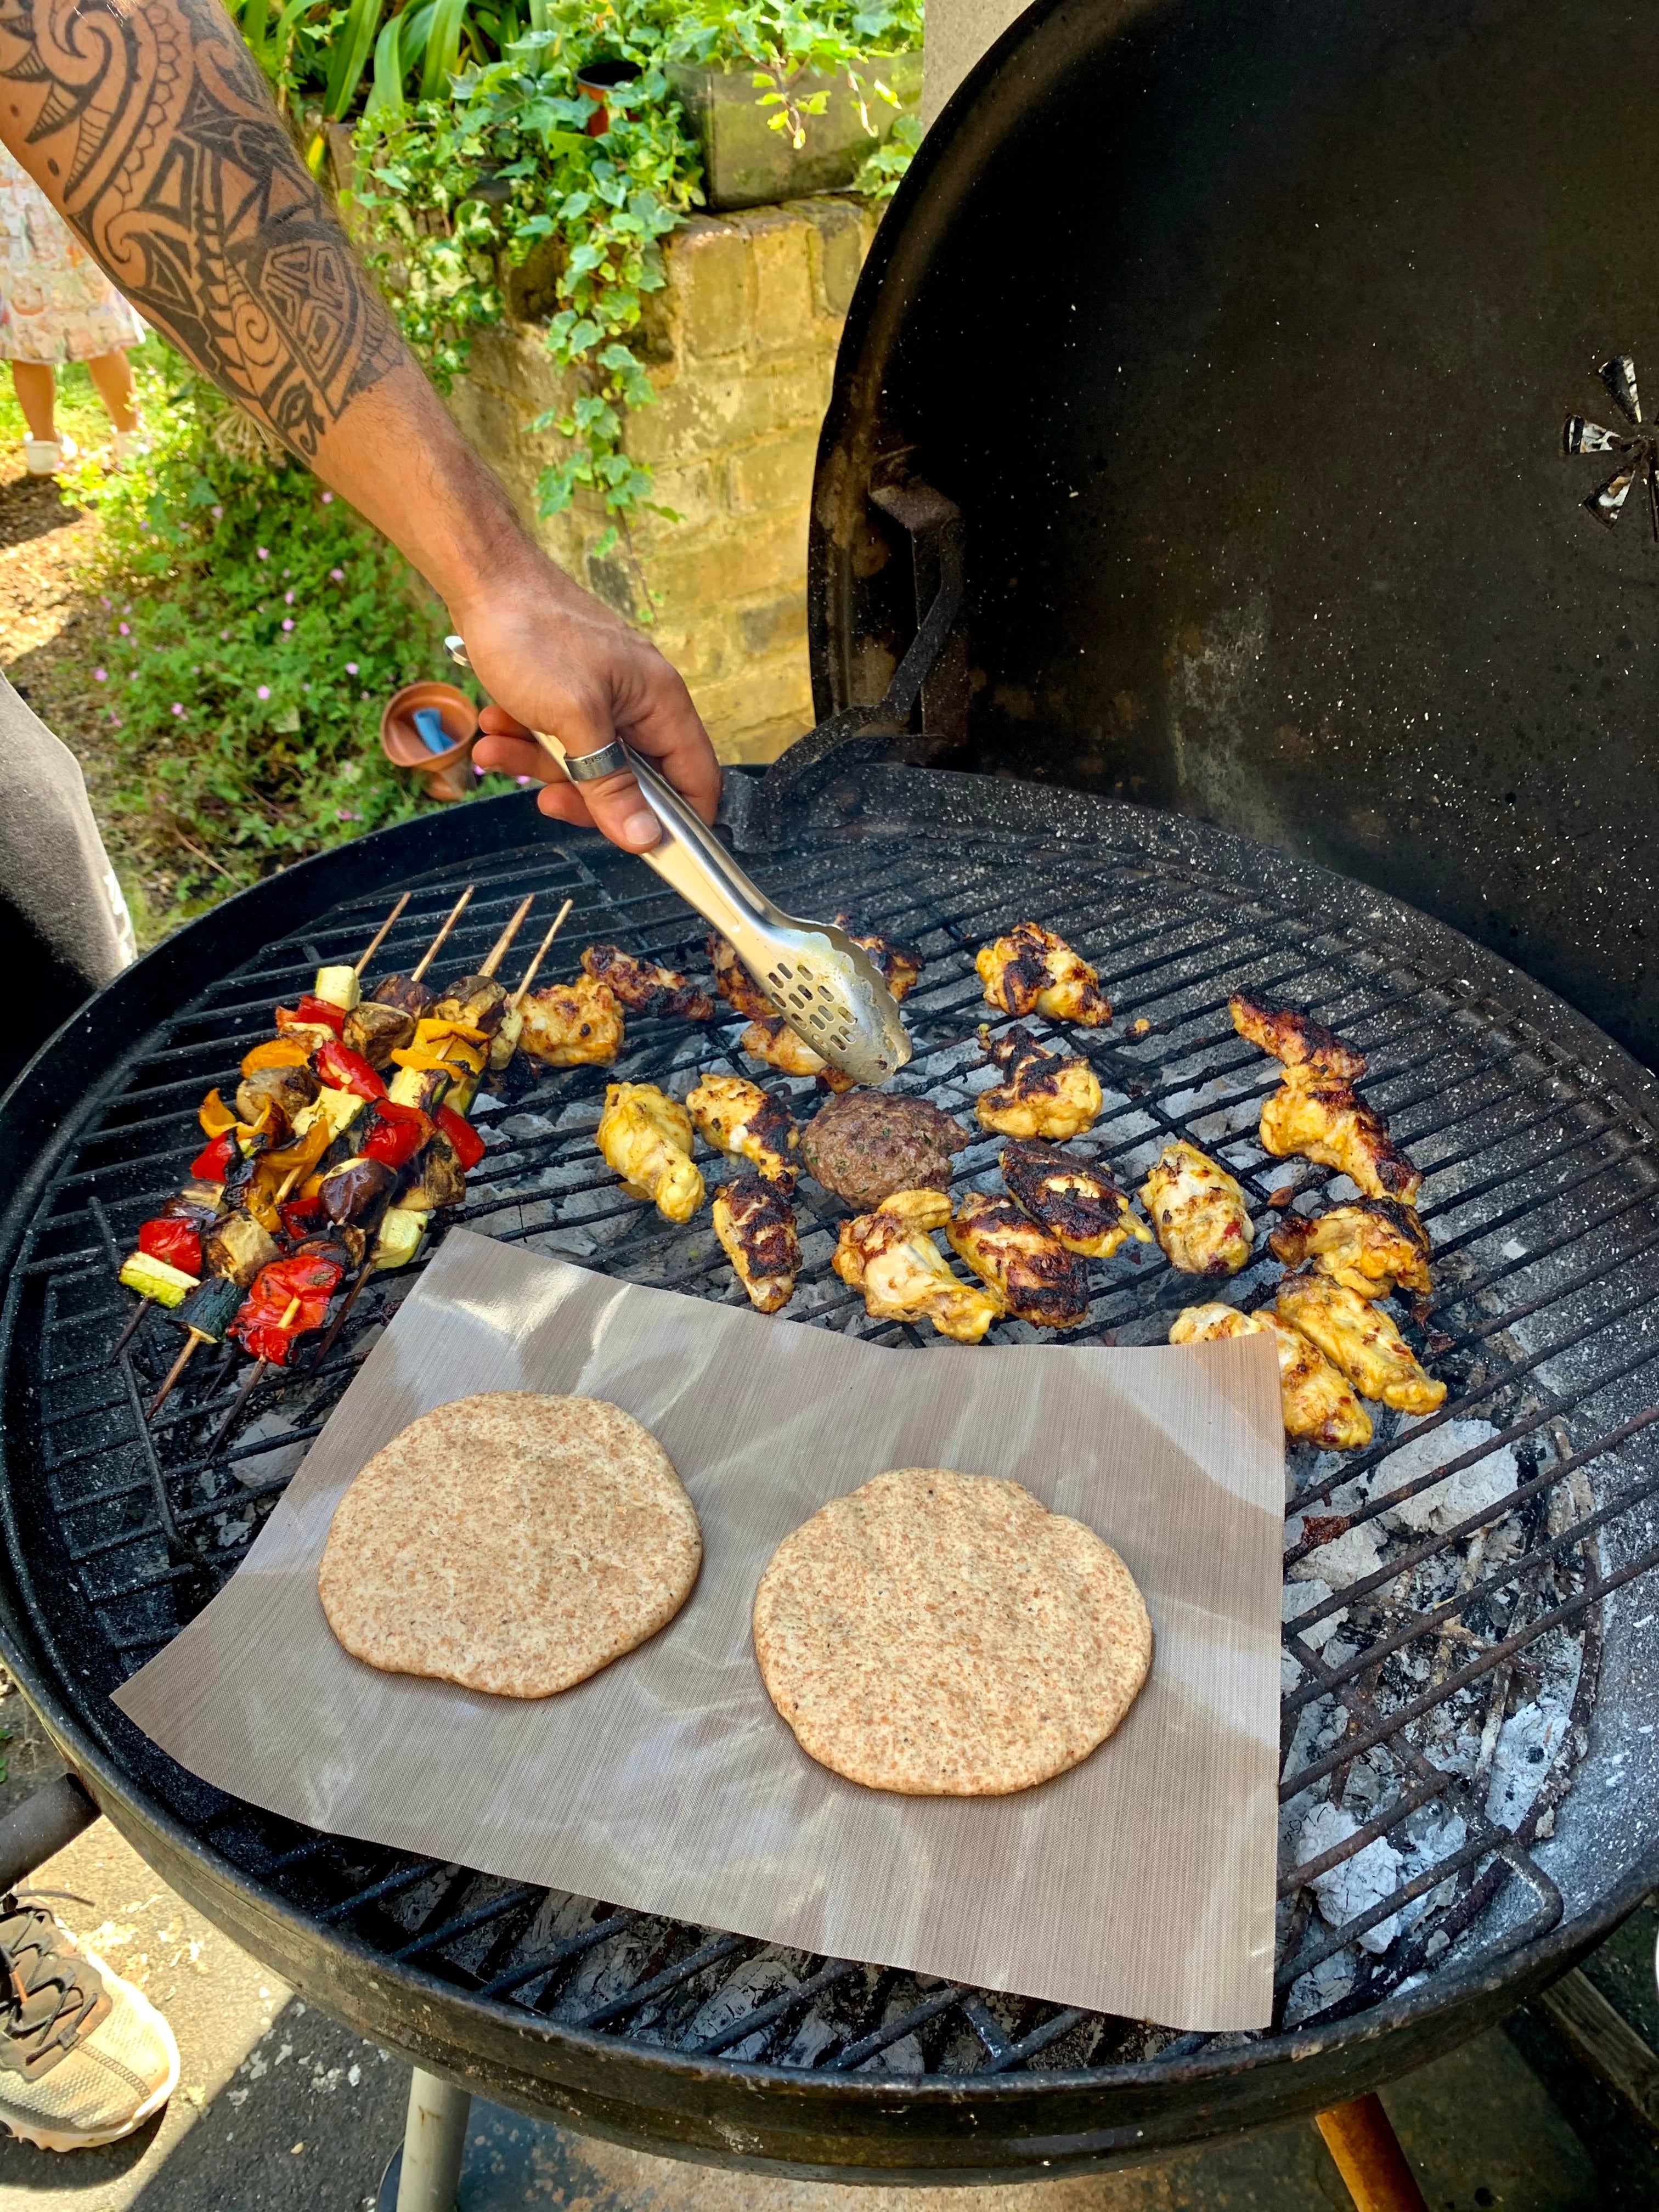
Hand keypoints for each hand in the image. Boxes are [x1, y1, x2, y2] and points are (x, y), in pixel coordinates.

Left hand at [454, 557, 720, 851]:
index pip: (696, 779)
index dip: (678, 824)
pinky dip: (526, 738)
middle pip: (633, 780)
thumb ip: (610, 784)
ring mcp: (604, 695)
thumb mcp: (574, 721)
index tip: (642, 850)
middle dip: (583, 792)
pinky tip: (496, 724)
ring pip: (587, 761)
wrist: (480, 577)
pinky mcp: (569, 691)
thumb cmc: (533, 632)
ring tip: (497, 747)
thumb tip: (643, 838)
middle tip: (547, 796)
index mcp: (662, 703)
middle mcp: (640, 701)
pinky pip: (559, 737)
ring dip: (540, 763)